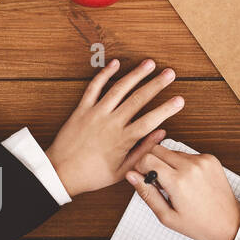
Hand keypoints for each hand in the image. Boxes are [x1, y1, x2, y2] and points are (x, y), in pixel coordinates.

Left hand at [45, 58, 183, 195]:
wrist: (59, 173)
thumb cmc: (90, 175)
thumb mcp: (122, 171)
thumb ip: (143, 151)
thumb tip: (160, 134)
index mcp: (122, 140)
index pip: (150, 120)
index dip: (167, 109)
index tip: (179, 100)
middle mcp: (110, 123)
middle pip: (138, 99)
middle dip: (156, 84)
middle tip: (170, 74)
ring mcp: (96, 114)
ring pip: (119, 89)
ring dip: (136, 74)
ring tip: (149, 64)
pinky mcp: (82, 110)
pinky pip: (94, 88)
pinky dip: (104, 74)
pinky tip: (115, 64)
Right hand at [127, 146, 239, 239]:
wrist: (229, 221)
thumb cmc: (199, 223)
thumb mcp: (167, 216)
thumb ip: (147, 193)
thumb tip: (131, 176)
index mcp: (178, 182)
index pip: (147, 159)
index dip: (139, 167)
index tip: (142, 178)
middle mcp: (191, 166)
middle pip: (157, 150)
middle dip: (151, 162)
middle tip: (156, 181)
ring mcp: (203, 160)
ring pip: (172, 151)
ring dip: (167, 163)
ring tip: (174, 184)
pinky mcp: (210, 159)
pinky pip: (187, 154)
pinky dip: (182, 164)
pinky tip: (187, 181)